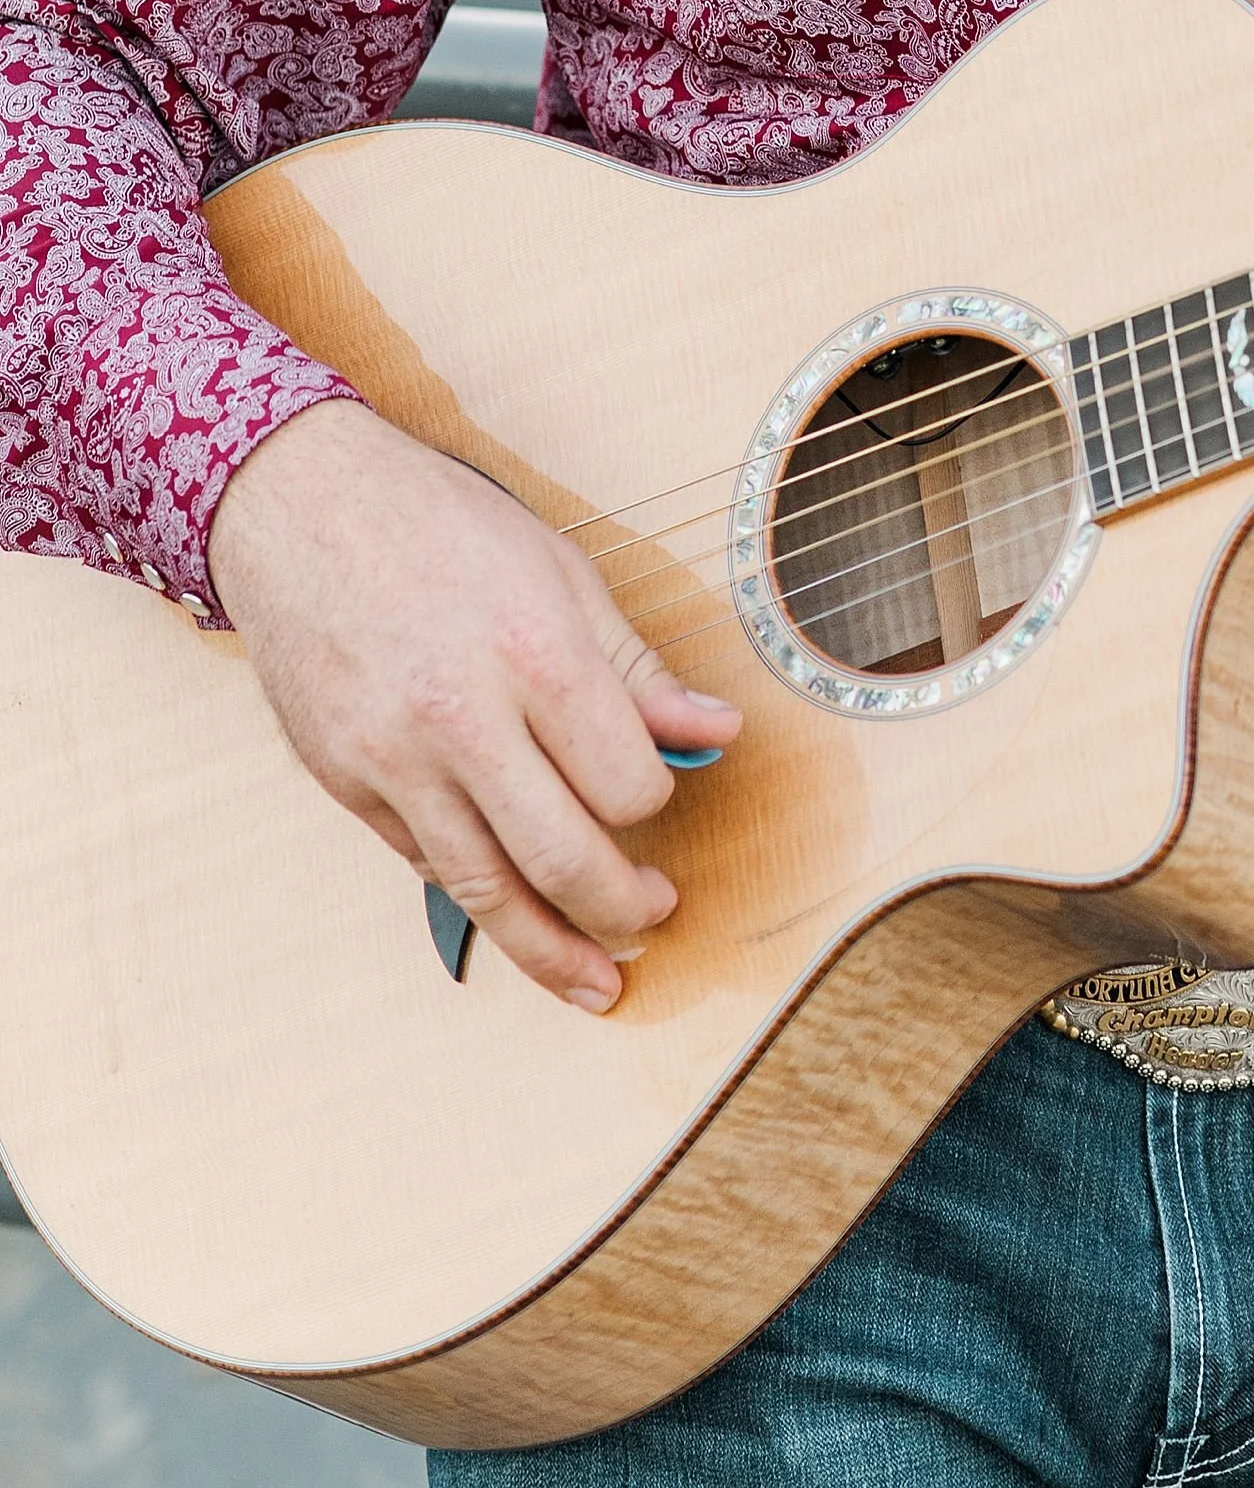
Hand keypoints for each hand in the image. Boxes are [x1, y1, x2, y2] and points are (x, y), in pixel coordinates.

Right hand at [206, 398, 741, 1009]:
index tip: (660, 793)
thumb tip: (718, 733)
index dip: (657, 801)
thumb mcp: (562, 571)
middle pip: (563, 858)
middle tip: (654, 913)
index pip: (625, 783)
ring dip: (550, 950)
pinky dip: (476, 896)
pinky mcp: (346, 783)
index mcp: (534, 655)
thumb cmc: (443, 528)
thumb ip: (637, 669)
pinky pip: (426, 864)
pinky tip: (513, 913)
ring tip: (597, 980)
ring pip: (486, 892)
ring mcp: (394, 761)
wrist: (302, 507)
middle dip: (623, 906)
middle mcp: (462, 720)